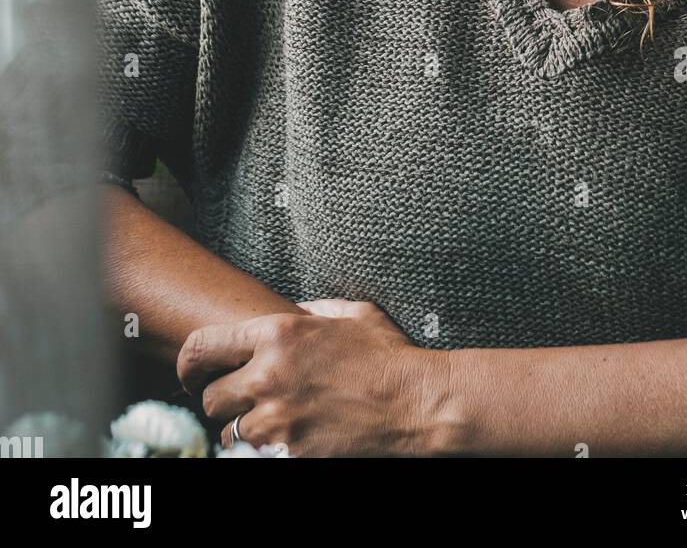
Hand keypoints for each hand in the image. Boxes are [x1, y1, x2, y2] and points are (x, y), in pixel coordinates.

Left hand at [176, 298, 446, 457]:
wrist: (417, 405)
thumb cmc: (390, 358)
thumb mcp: (353, 315)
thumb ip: (314, 310)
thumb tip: (295, 310)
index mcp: (278, 334)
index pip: (201, 347)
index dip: (187, 363)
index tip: (190, 373)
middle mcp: (269, 376)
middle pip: (210, 397)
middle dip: (222, 401)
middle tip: (242, 402)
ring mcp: (277, 421)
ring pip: (230, 433)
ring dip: (244, 430)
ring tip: (272, 423)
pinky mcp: (289, 455)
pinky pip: (255, 457)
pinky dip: (265, 452)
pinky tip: (287, 441)